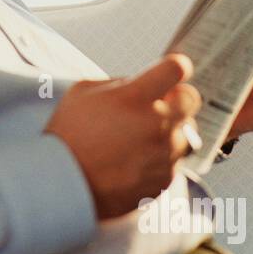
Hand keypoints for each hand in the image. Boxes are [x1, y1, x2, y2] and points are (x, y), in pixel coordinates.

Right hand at [44, 53, 200, 219]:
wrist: (62, 186)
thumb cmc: (67, 136)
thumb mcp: (83, 93)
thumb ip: (119, 84)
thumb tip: (142, 84)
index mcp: (135, 97)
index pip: (176, 69)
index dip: (174, 67)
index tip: (169, 71)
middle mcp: (156, 124)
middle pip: (191, 99)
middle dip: (176, 99)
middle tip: (155, 107)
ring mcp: (163, 154)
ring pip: (186, 133)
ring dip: (169, 132)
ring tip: (138, 140)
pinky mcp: (164, 179)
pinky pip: (174, 161)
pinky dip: (160, 158)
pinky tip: (133, 161)